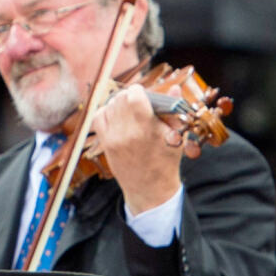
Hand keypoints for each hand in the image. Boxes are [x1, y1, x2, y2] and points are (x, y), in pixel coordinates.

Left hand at [92, 81, 193, 216]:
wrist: (149, 188)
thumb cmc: (166, 160)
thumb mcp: (176, 135)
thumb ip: (173, 109)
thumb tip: (174, 87)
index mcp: (146, 128)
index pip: (134, 95)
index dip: (139, 91)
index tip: (143, 95)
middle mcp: (127, 132)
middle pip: (121, 98)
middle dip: (130, 97)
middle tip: (138, 103)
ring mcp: (113, 138)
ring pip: (110, 105)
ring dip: (119, 104)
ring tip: (130, 112)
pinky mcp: (105, 143)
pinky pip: (98, 116)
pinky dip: (106, 112)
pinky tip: (117, 116)